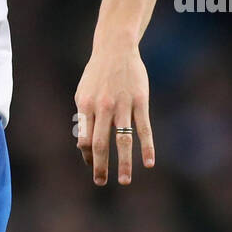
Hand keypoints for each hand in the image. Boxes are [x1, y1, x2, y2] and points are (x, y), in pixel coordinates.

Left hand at [74, 40, 154, 185]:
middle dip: (100, 166)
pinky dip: (147, 147)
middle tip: (101, 182)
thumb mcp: (83, 94)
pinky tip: (148, 163)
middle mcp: (102, 107)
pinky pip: (144, 129)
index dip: (87, 156)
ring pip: (123, 140)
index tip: (92, 166)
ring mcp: (122, 105)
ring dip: (123, 163)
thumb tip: (83, 148)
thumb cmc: (97, 76)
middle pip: (100, 144)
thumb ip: (83, 119)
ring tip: (124, 181)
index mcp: (85, 106)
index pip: (84, 139)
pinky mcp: (140, 101)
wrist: (115, 49)